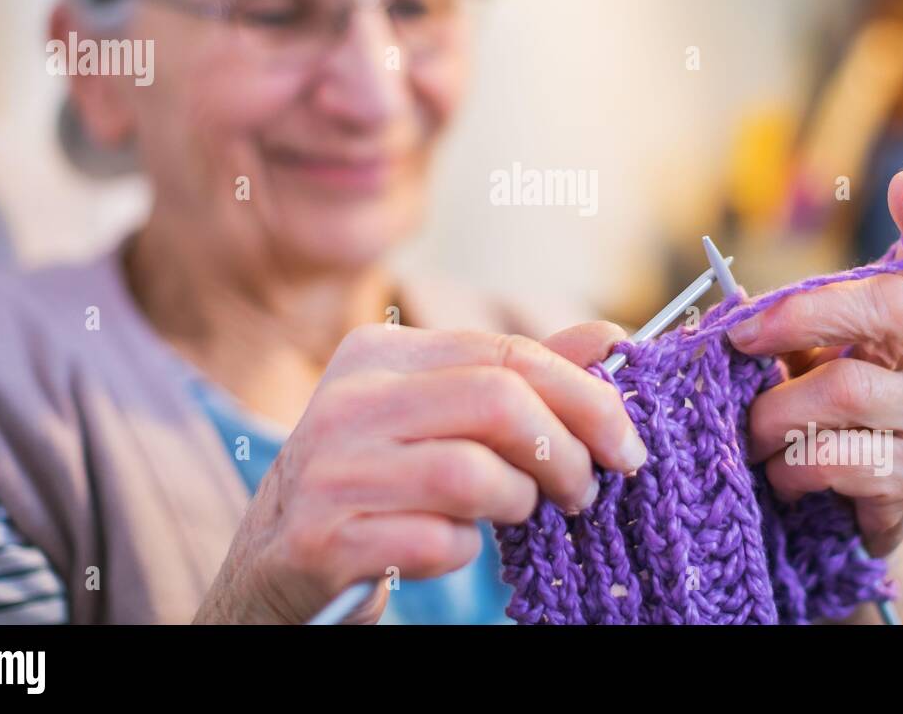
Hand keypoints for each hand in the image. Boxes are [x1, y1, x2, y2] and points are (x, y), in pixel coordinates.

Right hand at [192, 321, 640, 623]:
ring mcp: (330, 470)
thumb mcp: (440, 417)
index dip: (585, 395)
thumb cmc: (380, 481)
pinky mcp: (323, 539)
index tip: (626, 443)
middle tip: (585, 488)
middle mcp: (348, 401)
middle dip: (565, 451)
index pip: (506, 353)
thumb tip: (610, 338)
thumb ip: (521, 378)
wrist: (276, 563)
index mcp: (379, 354)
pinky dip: (465, 550)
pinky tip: (453, 545)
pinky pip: (437, 541)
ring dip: (519, 502)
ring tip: (518, 514)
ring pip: (472, 473)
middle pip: (498, 402)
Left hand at [727, 169, 902, 556]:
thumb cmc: (807, 421)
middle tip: (740, 340)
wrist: (835, 516)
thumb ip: (774, 329)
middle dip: (800, 315)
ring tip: (752, 436)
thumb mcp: (790, 363)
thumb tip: (730, 314)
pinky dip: (792, 467)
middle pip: (886, 305)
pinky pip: (843, 459)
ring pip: (847, 390)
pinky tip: (783, 477)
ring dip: (775, 415)